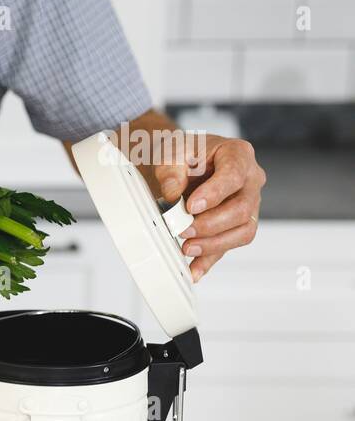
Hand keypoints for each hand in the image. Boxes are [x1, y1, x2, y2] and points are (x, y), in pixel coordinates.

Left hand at [154, 135, 265, 281]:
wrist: (178, 161)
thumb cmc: (181, 152)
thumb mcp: (171, 151)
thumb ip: (171, 170)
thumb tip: (173, 195)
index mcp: (238, 154)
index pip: (234, 176)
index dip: (214, 194)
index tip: (191, 207)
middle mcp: (249, 180)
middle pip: (242, 208)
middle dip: (212, 224)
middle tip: (183, 230)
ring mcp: (246, 203)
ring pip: (243, 231)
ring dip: (215, 244)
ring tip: (187, 248)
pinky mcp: (235, 224)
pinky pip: (229, 245)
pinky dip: (210, 260)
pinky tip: (194, 270)